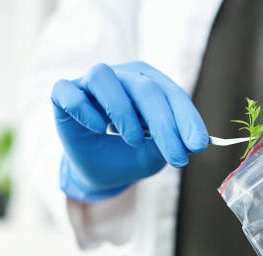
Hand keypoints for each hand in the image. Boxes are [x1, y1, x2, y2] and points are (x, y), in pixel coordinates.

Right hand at [51, 61, 208, 201]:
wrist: (98, 172)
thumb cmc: (130, 156)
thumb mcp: (155, 154)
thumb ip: (171, 143)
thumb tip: (192, 140)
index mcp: (149, 83)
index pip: (171, 93)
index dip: (187, 118)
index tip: (198, 146)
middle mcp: (121, 76)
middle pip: (144, 88)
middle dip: (164, 125)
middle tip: (176, 158)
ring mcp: (90, 83)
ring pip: (104, 77)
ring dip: (122, 110)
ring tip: (134, 140)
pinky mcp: (64, 95)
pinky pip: (69, 92)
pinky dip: (83, 109)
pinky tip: (98, 129)